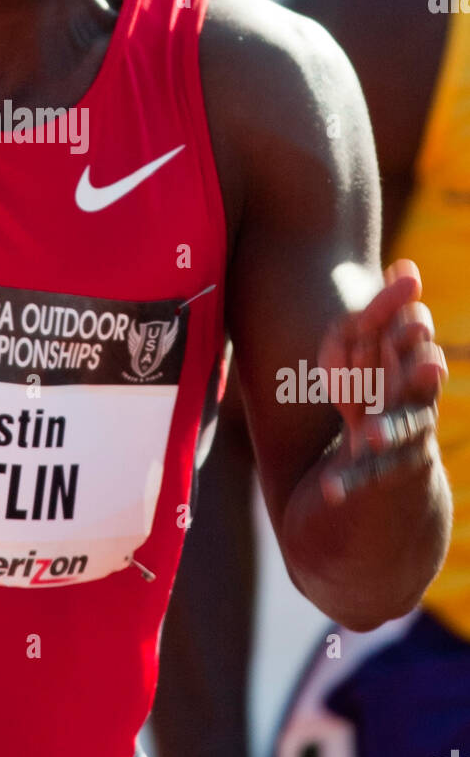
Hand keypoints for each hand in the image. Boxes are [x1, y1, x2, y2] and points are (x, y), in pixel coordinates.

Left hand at [316, 259, 446, 503]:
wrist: (382, 465)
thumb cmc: (368, 389)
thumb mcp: (360, 351)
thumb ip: (378, 312)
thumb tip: (408, 265)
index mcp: (409, 363)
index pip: (413, 339)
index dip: (409, 326)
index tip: (408, 313)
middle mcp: (416, 400)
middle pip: (421, 383)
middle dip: (421, 370)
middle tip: (426, 360)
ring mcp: (405, 440)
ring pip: (401, 433)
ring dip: (388, 430)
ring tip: (367, 434)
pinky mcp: (385, 475)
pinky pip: (368, 479)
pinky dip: (350, 483)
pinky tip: (330, 491)